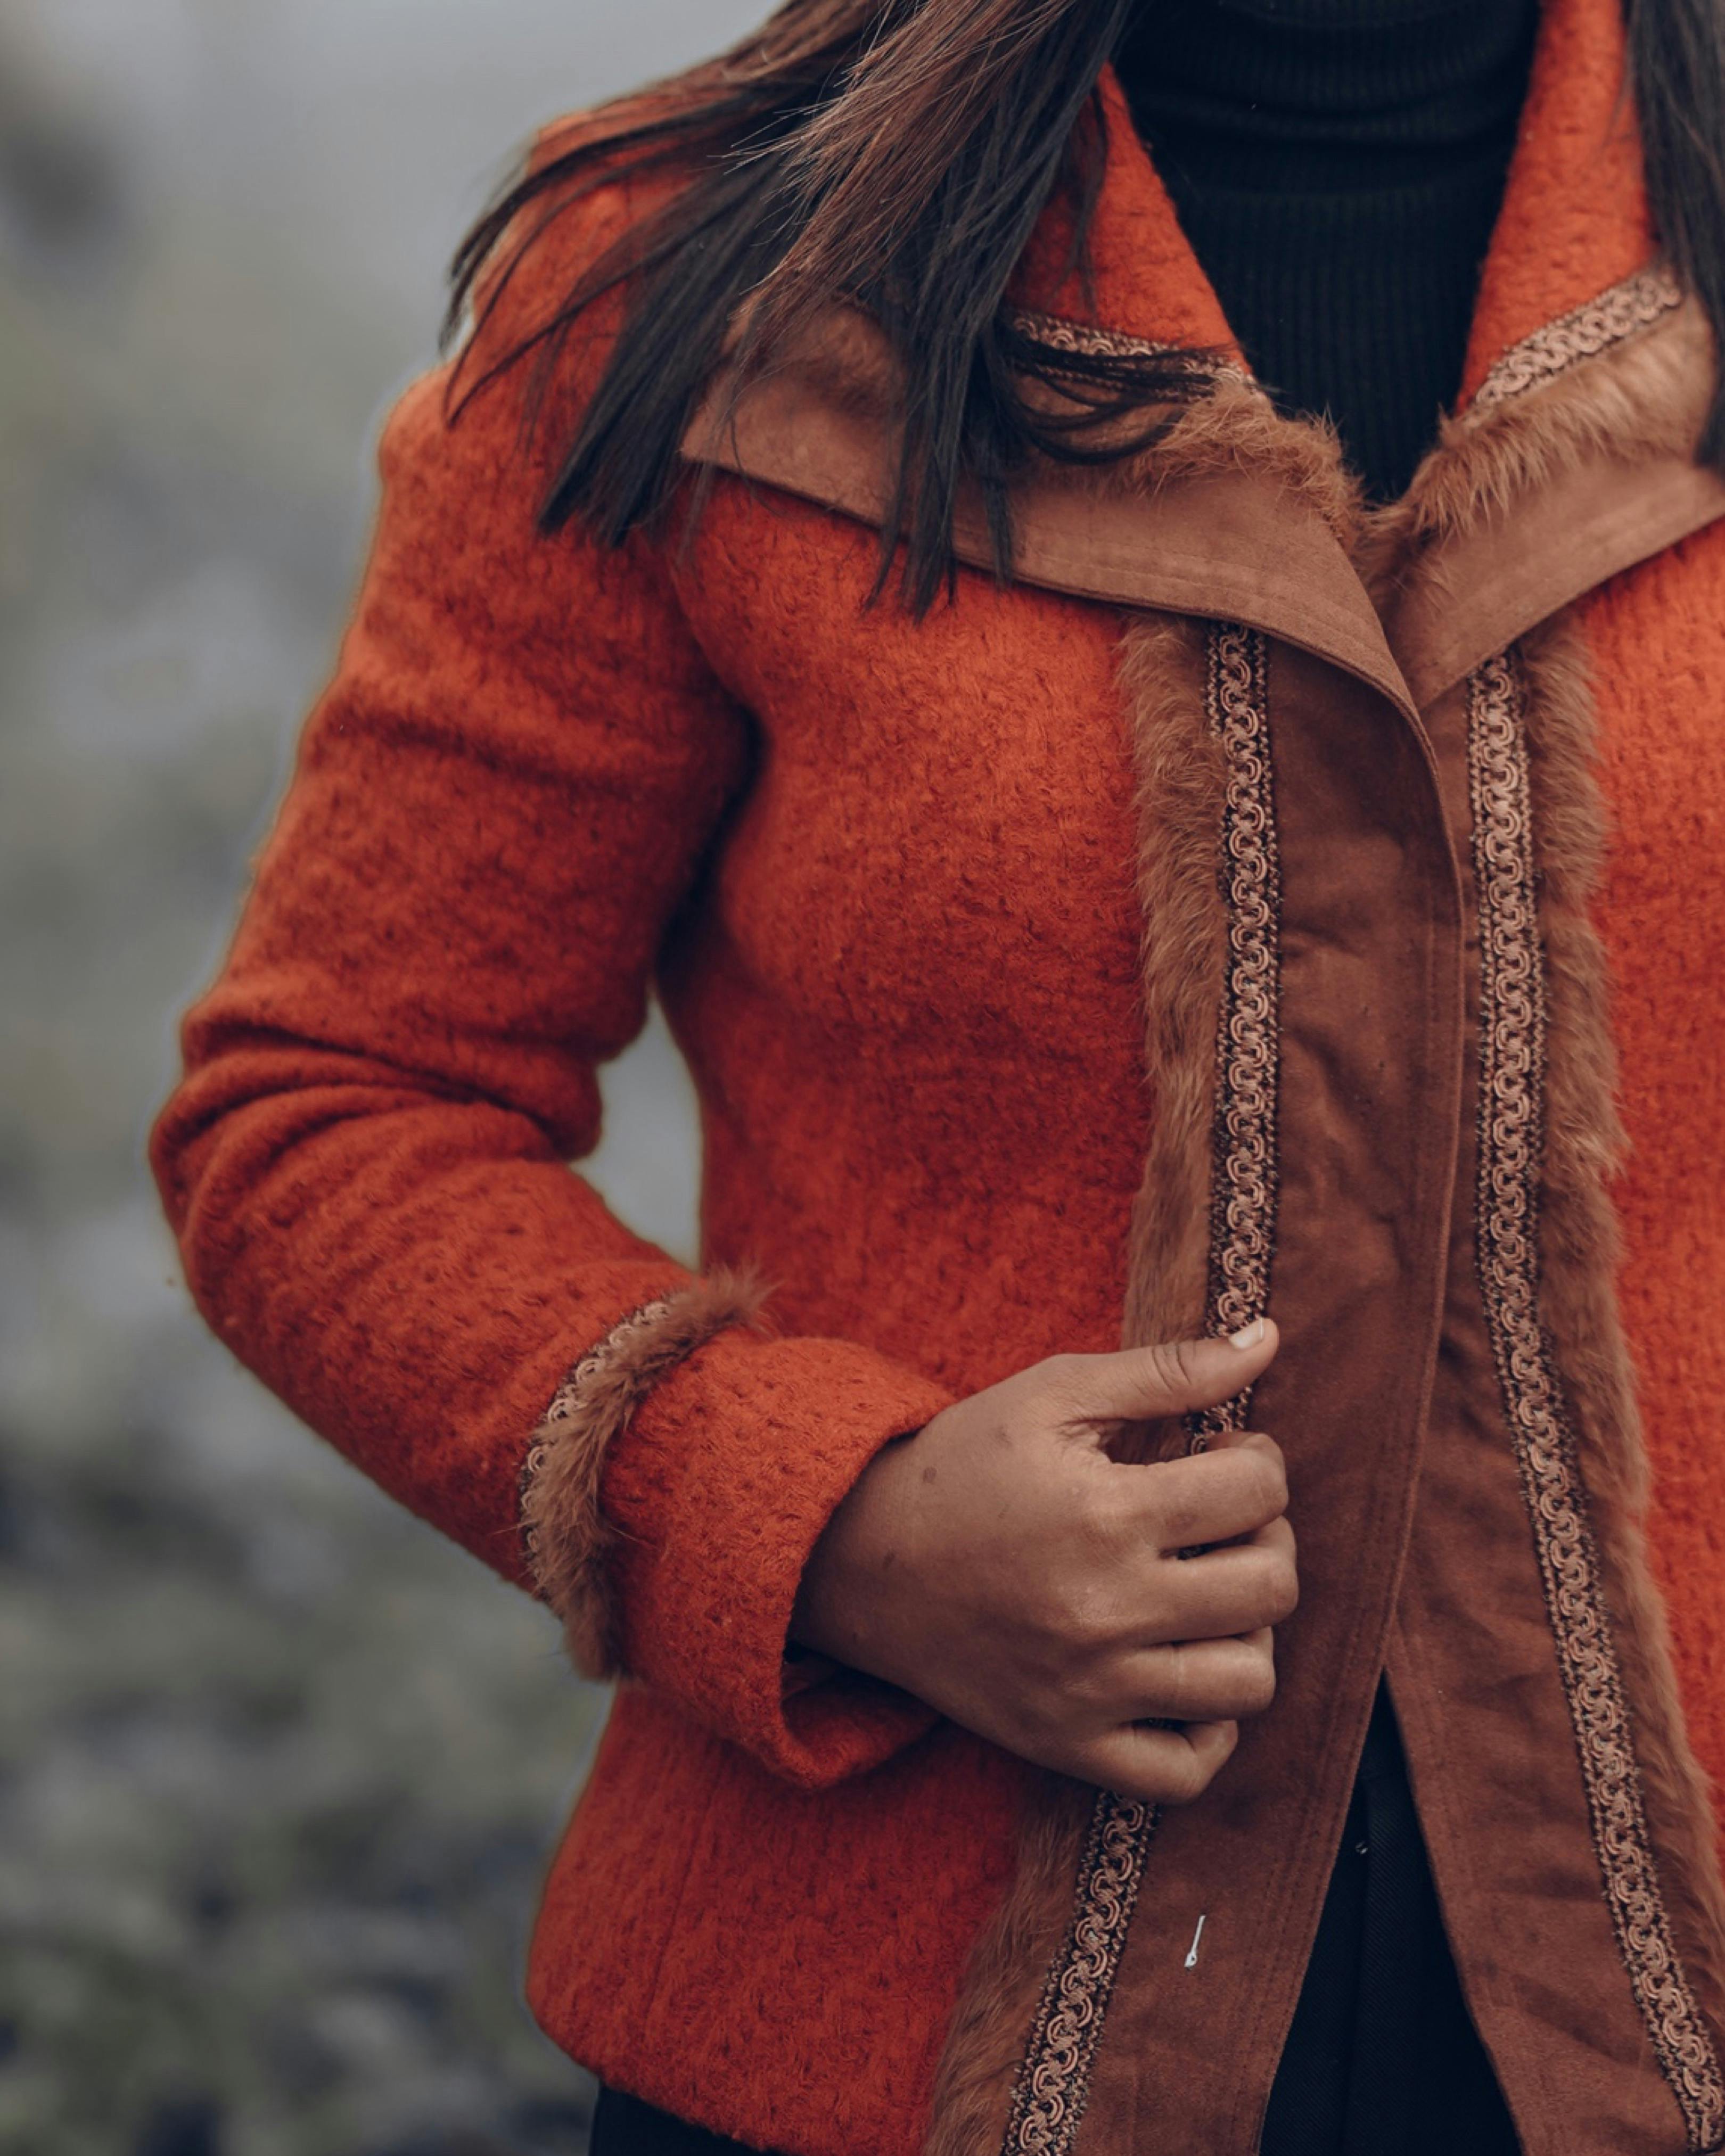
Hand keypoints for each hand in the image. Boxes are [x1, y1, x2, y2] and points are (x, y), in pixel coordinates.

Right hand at [791, 1322, 1292, 1801]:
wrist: (859, 1558)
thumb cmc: (964, 1463)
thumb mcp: (1055, 1393)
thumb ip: (1168, 1369)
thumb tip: (1270, 1338)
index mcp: (1106, 1514)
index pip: (1259, 1493)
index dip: (1259, 1463)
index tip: (1222, 1458)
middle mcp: (1105, 1610)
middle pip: (1270, 1588)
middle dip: (1268, 1539)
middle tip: (1224, 1520)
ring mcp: (1089, 1690)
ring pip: (1247, 1685)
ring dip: (1250, 1633)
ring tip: (1211, 1596)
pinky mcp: (1067, 1746)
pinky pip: (1185, 1775)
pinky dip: (1211, 1732)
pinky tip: (1188, 1674)